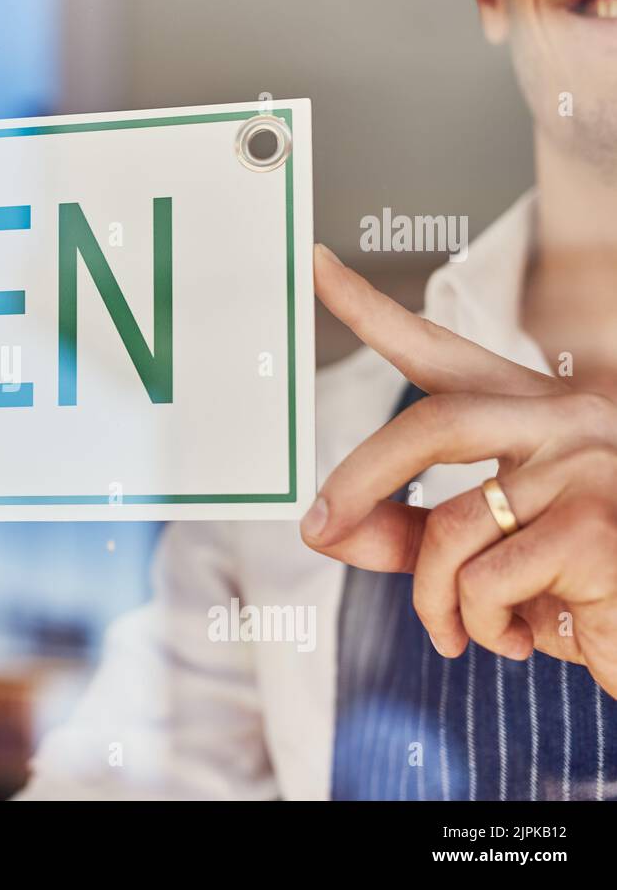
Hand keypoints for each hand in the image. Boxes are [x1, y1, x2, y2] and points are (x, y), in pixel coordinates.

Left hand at [302, 245, 616, 696]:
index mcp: (534, 413)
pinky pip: (483, 580)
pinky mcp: (596, 525)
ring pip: (450, 528)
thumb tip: (321, 528)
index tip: (314, 264)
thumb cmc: (574, 590)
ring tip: (460, 631)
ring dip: (434, 598)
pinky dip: (480, 624)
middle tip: (317, 525)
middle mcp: (567, 420)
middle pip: (430, 425)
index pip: (440, 350)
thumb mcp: (480, 556)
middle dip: (359, 480)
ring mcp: (589, 467)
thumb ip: (406, 534)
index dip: (372, 311)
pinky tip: (521, 638)